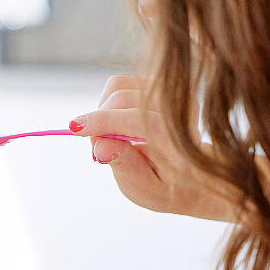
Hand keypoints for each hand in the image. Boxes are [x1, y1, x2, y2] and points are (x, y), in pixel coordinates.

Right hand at [73, 75, 233, 221]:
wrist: (195, 173)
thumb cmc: (168, 185)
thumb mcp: (145, 187)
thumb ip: (124, 164)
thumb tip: (100, 146)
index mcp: (178, 140)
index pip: (138, 120)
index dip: (104, 122)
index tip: (74, 128)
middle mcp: (180, 108)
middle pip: (123, 98)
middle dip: (99, 120)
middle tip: (97, 147)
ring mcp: (173, 91)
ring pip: (118, 86)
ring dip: (104, 110)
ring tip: (111, 137)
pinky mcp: (162, 82)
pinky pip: (122, 84)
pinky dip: (110, 103)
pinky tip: (119, 124)